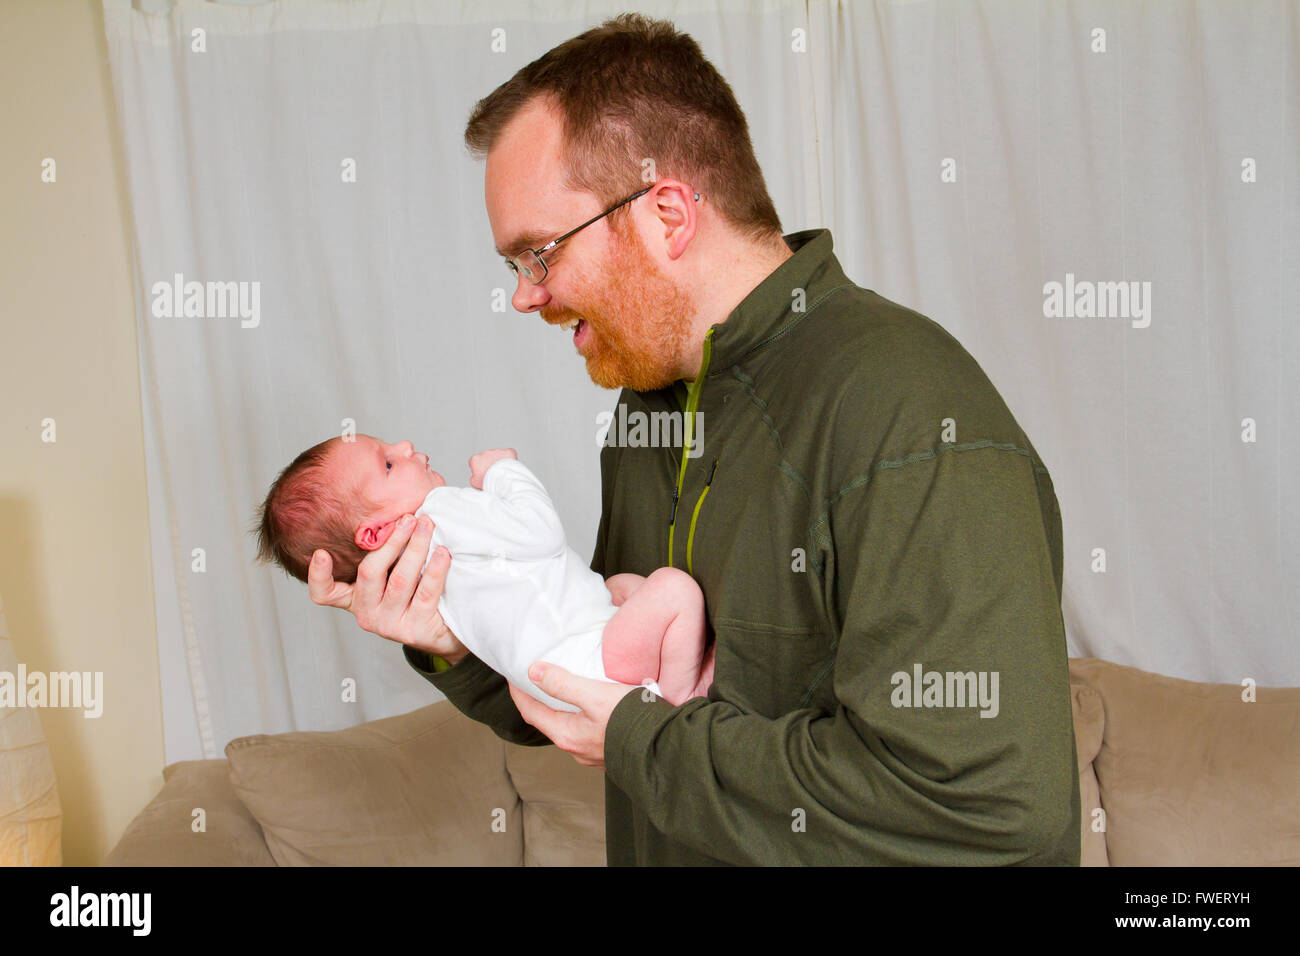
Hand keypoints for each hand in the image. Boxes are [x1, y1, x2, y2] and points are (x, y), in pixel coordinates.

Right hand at [308, 514, 467, 662]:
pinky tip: (442, 552)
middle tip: (409, 518)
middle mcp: (366, 614)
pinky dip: (435, 569)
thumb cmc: (414, 595)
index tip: (321, 553)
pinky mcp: (414, 630)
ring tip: (427, 526)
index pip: (325, 593)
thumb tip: (398, 513)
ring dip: (416, 548)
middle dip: (391, 541)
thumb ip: (385, 554)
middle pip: (370, 573)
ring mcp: (389, 625)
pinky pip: (426, 593)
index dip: (318, 575)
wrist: (441, 631)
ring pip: (400, 580)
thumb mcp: (392, 575)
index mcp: (354, 599)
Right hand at [469, 447, 517, 489]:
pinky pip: (509, 454)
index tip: (484, 473)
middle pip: (487, 457)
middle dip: (490, 463)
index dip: (479, 468)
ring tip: (502, 471)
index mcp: (476, 459)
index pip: (475, 461)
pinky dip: (509, 459)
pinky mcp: (508, 451)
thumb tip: (474, 476)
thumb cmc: (489, 482)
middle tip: (494, 473)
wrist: (504, 480)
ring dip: (499, 461)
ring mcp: (497, 451)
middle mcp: (485, 453)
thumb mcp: (474, 483)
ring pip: (498, 455)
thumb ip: (472, 477)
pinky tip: (509, 467)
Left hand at [507, 663, 638, 767]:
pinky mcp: (610, 749)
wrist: (666, 747)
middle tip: (536, 678)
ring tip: (565, 686)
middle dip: (540, 699)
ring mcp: (593, 752)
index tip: (513, 675)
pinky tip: (594, 703)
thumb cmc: (631, 721)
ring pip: (570, 725)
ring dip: (563, 707)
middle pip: (549, 720)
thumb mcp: (594, 695)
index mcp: (567, 734)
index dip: (519, 692)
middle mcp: (576, 748)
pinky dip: (582, 714)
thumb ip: (563, 684)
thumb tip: (533, 672)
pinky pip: (588, 729)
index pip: (531, 711)